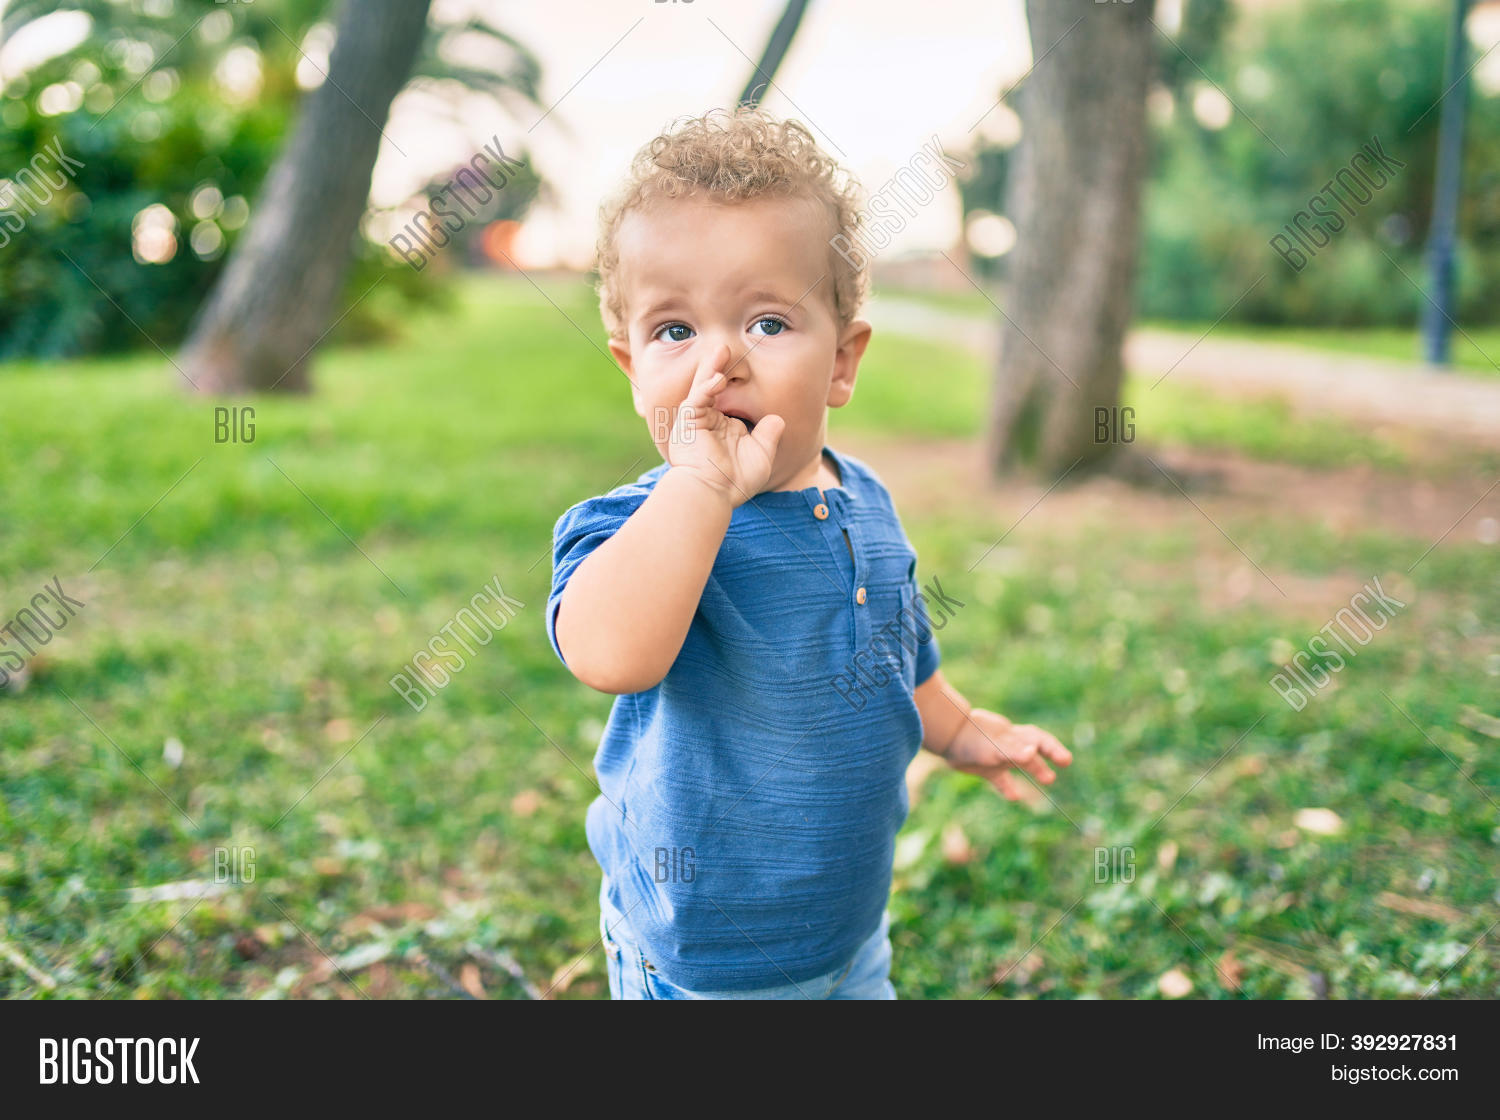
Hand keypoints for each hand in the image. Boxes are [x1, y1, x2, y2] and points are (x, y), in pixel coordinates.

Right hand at [665, 344, 785, 506]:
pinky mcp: (687, 424)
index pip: (728, 399)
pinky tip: (717, 379)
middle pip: (712, 388)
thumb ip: (768, 436)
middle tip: (727, 347)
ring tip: (721, 350)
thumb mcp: (761, 456)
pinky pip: (696, 400)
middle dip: (719, 367)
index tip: (747, 364)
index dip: (735, 383)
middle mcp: (706, 421)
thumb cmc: (735, 481)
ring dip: (711, 369)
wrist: (713, 494)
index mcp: (722, 427)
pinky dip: (706, 389)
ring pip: (702, 388)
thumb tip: (778, 419)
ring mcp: (695, 421)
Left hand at [938, 708, 1071, 801]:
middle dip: (1050, 755)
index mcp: (1013, 736)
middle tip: (1065, 761)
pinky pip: (998, 778)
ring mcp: (996, 756)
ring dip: (1034, 769)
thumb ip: (1013, 752)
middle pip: (1034, 748)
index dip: (1053, 748)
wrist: (945, 736)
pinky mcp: (984, 767)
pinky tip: (1013, 797)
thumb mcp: (994, 747)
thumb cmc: (970, 739)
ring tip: (1049, 779)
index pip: (1039, 740)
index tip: (1065, 760)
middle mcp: (1008, 744)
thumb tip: (1033, 753)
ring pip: (1019, 762)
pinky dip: (1007, 787)